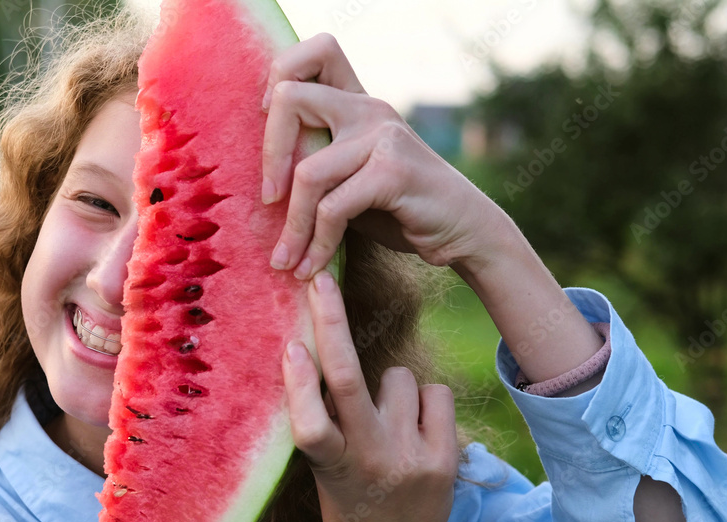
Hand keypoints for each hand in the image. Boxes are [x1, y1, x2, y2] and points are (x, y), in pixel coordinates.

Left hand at [262, 33, 511, 278]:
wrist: (464, 231)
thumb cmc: (400, 208)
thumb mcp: (351, 178)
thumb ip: (316, 162)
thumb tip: (262, 175)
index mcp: (358, 101)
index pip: (316, 51)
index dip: (279, 75)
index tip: (268, 119)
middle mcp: (369, 108)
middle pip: (291, 99)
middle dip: (269, 155)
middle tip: (267, 202)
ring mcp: (383, 136)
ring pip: (308, 173)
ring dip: (293, 226)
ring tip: (286, 261)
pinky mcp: (393, 171)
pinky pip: (333, 208)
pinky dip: (317, 244)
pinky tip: (313, 267)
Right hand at [282, 270, 456, 521]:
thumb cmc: (346, 494)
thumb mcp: (324, 464)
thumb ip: (324, 415)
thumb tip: (313, 346)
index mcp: (331, 467)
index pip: (311, 426)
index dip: (300, 384)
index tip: (290, 344)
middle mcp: (371, 461)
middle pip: (349, 383)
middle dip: (332, 324)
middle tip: (321, 282)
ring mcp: (412, 459)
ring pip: (399, 377)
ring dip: (390, 387)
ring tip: (387, 425)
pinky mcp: (447, 458)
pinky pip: (435, 392)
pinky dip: (422, 401)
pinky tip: (415, 429)